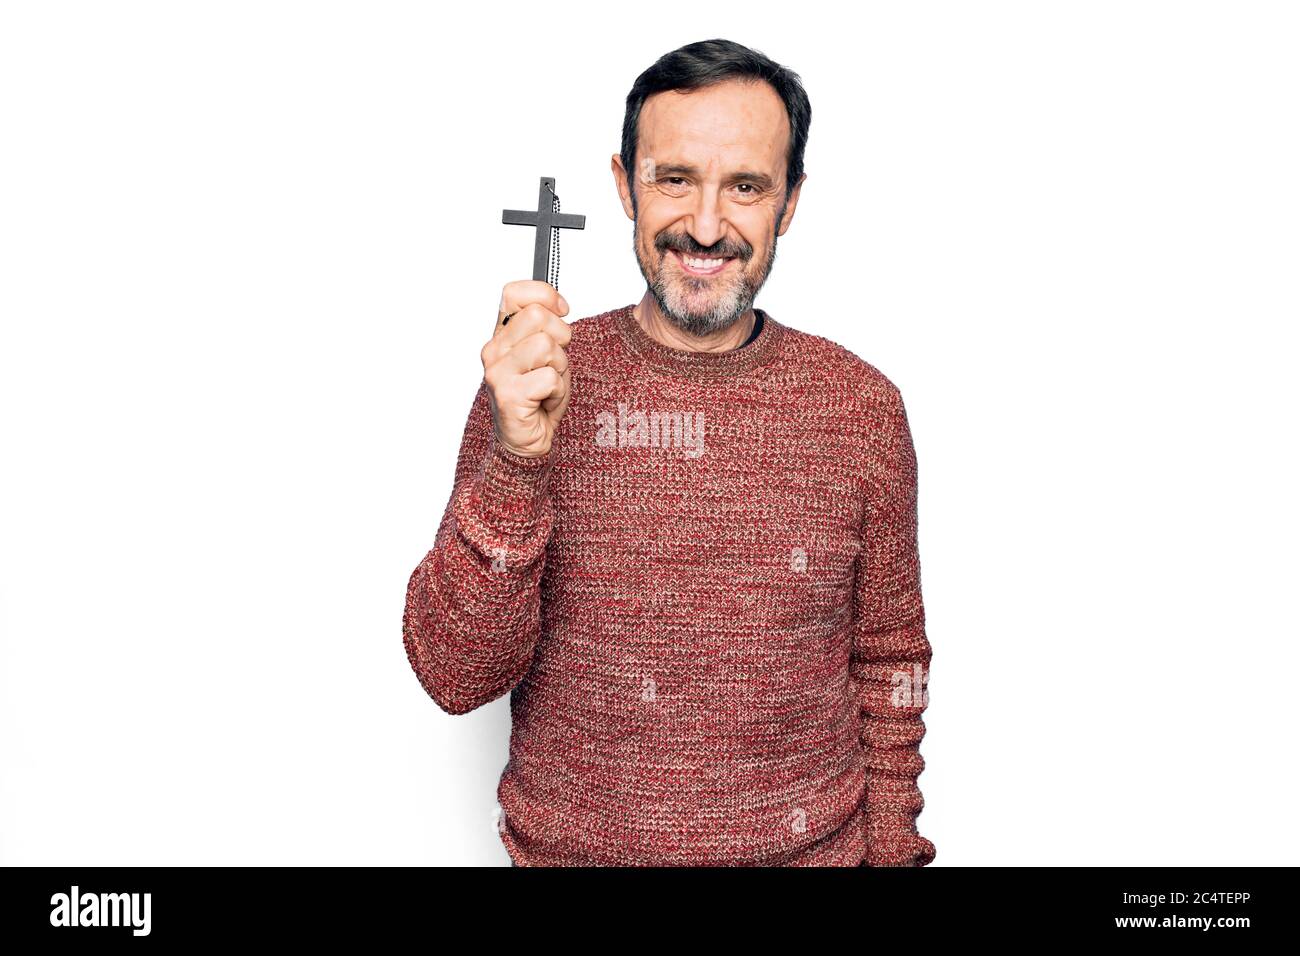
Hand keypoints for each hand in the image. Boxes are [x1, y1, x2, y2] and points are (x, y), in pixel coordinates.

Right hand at [481, 280, 572, 457]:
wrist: (526, 441)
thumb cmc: (538, 398)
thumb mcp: (546, 354)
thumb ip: (547, 327)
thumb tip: (559, 305)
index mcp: (502, 335)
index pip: (515, 293)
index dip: (544, 295)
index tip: (561, 311)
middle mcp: (494, 350)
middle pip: (538, 316)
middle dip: (561, 339)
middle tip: (554, 364)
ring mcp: (498, 372)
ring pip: (547, 346)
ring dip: (560, 369)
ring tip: (549, 386)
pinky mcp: (507, 394)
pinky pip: (550, 378)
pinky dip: (557, 392)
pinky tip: (545, 402)